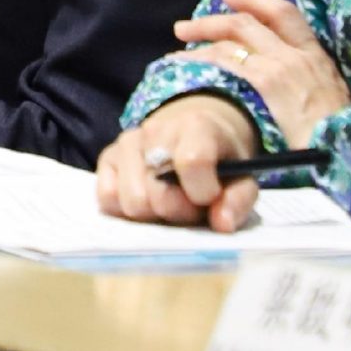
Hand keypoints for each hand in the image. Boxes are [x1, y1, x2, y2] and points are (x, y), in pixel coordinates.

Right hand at [94, 94, 263, 232]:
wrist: (195, 131)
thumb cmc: (221, 160)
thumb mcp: (243, 178)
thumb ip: (238, 201)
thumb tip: (221, 223)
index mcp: (196, 127)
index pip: (192, 162)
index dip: (203, 192)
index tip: (210, 198)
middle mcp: (155, 130)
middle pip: (157, 194)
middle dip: (177, 210)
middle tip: (190, 205)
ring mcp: (126, 142)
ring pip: (132, 201)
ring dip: (152, 213)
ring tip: (169, 201)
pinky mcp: (107, 157)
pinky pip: (107, 198)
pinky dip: (126, 208)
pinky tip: (146, 197)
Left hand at [172, 0, 350, 147]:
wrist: (347, 153)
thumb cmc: (339, 137)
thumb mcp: (335, 101)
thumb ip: (312, 84)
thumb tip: (294, 87)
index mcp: (316, 57)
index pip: (284, 14)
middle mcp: (296, 55)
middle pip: (247, 22)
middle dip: (213, 19)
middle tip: (186, 25)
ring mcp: (279, 66)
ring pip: (230, 39)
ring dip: (200, 38)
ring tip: (178, 47)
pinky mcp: (264, 83)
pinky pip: (224, 62)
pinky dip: (200, 61)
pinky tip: (183, 66)